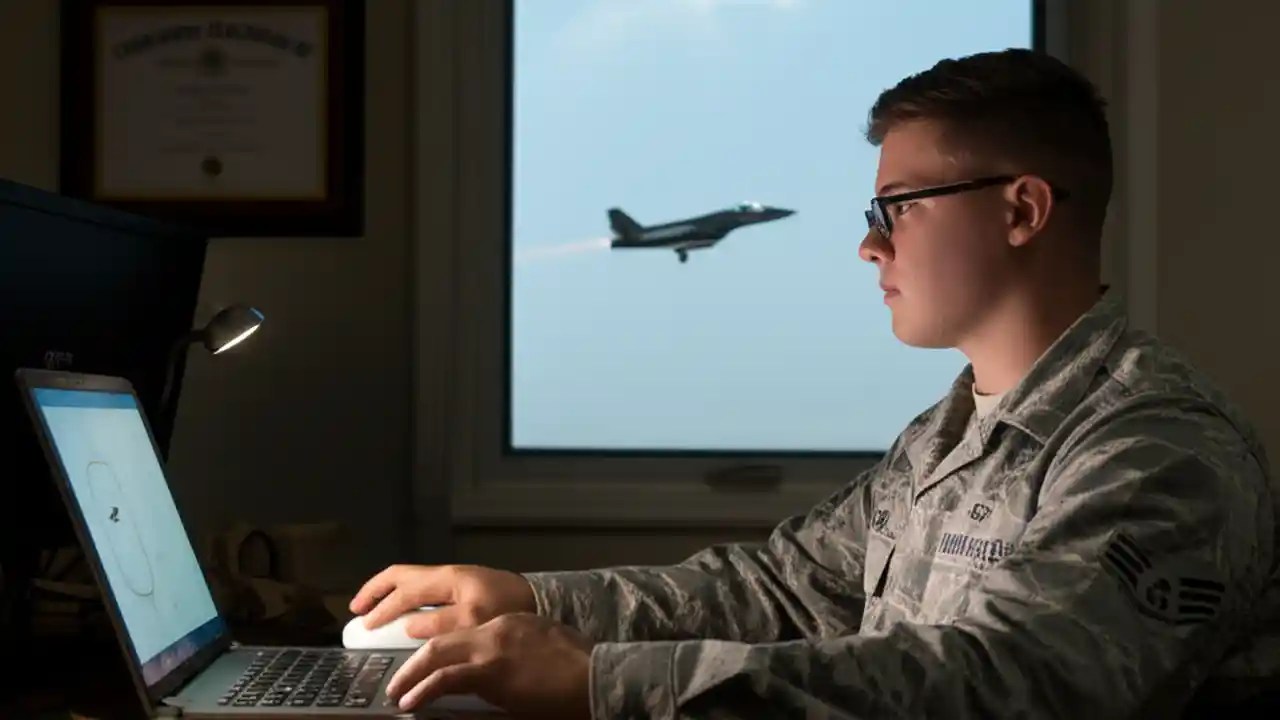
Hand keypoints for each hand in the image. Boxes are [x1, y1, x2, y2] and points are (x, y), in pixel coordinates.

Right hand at [348, 564, 536, 636]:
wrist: (545, 601)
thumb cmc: (510, 608)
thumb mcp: (475, 619)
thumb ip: (440, 622)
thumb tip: (408, 624)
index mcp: (449, 579)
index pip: (404, 588)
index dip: (382, 606)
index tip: (364, 625)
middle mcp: (449, 574)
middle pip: (403, 576)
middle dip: (377, 591)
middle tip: (357, 610)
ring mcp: (457, 579)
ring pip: (413, 580)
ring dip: (390, 593)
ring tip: (374, 610)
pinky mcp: (466, 587)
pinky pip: (426, 588)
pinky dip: (408, 597)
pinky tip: (405, 612)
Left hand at [385, 613, 592, 718]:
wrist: (596, 674)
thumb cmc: (580, 668)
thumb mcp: (546, 645)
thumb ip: (521, 650)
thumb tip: (504, 670)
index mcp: (510, 623)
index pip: (465, 637)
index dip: (442, 655)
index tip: (430, 670)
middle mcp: (496, 630)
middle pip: (443, 641)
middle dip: (416, 661)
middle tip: (398, 680)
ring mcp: (492, 650)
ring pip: (438, 656)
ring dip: (412, 676)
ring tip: (398, 693)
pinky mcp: (492, 674)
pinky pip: (447, 680)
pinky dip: (424, 688)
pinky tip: (411, 700)